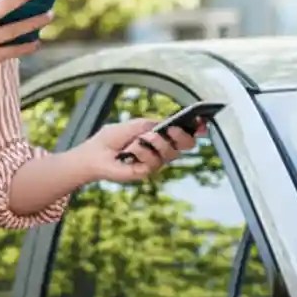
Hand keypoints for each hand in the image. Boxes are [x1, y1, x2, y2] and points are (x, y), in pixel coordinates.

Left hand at [69, 117, 203, 183]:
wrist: (94, 154)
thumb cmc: (111, 138)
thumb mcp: (133, 125)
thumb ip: (151, 124)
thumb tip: (169, 124)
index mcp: (159, 136)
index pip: (182, 134)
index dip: (194, 129)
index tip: (201, 123)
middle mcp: (160, 150)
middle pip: (184, 146)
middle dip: (181, 137)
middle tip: (172, 130)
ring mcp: (154, 162)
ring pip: (170, 154)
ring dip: (157, 143)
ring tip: (143, 138)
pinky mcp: (145, 172)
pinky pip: (153, 162)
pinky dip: (142, 152)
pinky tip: (131, 149)